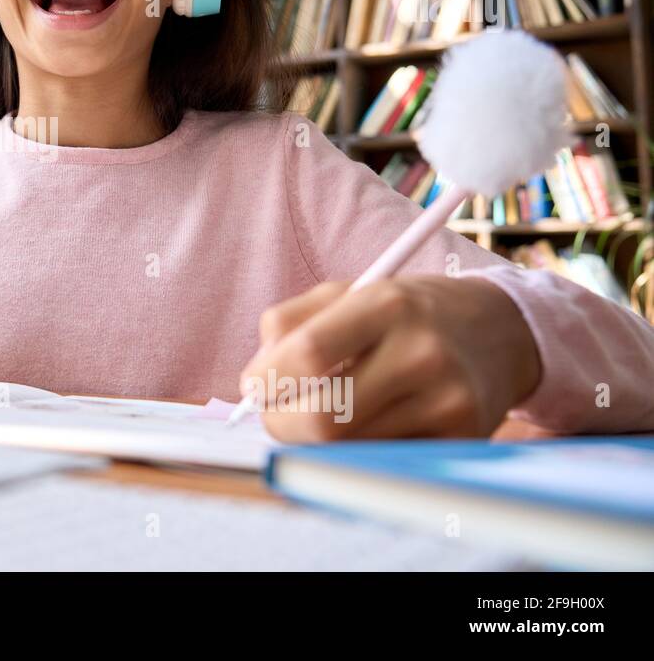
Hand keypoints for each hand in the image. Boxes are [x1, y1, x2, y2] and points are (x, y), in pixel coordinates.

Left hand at [240, 275, 542, 440]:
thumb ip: (287, 324)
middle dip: (282, 425)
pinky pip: (381, 460)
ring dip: (316, 440)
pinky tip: (364, 424)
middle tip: (275, 416)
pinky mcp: (462, 438)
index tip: (253, 388)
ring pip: (347, 448)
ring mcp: (446, 401)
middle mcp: (421, 353)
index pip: (307, 354)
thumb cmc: (405, 311)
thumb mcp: (347, 292)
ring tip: (322, 412)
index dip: (266, 380)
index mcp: (386, 305)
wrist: (498, 330)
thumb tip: (252, 382)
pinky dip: (356, 449)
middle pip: (322, 418)